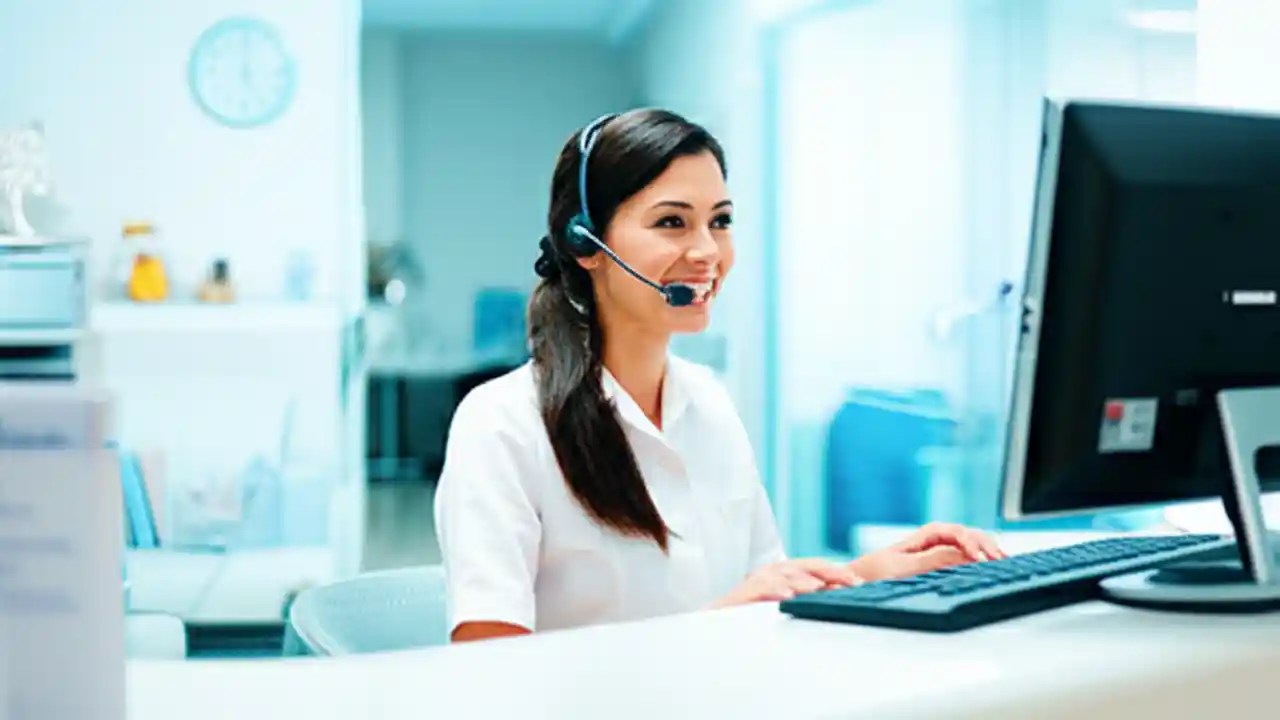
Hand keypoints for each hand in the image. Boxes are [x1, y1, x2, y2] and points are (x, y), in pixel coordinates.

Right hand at [710, 559, 865, 608]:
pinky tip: (786, 595)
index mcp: (787, 572)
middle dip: (828, 573)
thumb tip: (840, 598)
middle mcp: (775, 572)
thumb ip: (809, 599)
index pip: (816, 567)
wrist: (720, 619)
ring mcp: (759, 580)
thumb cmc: (755, 611)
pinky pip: (760, 588)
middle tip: (847, 581)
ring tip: (818, 587)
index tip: (858, 582)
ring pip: (785, 575)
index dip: (837, 572)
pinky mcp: (744, 592)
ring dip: (802, 580)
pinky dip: (774, 589)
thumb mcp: (786, 603)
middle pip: (805, 567)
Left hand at [852, 522, 1005, 581]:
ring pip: (970, 545)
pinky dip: (982, 561)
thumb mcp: (904, 567)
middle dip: (986, 545)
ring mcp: (939, 553)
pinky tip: (994, 569)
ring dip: (987, 551)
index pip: (954, 532)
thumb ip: (932, 560)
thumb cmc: (876, 574)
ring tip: (1004, 563)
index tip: (980, 558)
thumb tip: (960, 555)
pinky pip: (966, 559)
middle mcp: (934, 541)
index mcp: (925, 536)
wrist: (858, 582)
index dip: (969, 542)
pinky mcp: (942, 567)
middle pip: (967, 535)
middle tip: (1001, 561)